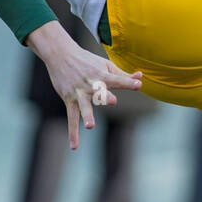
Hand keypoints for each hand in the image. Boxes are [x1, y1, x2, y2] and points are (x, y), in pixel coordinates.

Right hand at [26, 20, 142, 149]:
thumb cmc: (87, 61)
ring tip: (90, 126)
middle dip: (105, 96)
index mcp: (102, 75)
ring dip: (87, 115)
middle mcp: (91, 85)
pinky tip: (74, 146)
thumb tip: (140, 75)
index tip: (138, 83)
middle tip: (112, 100)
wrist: (61, 55)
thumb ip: (122, 74)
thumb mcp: (105, 65)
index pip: (118, 79)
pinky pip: (71, 118)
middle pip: (100, 92)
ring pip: (84, 106)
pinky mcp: (69, 100)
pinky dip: (72, 133)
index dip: (128, 82)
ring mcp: (79, 93)